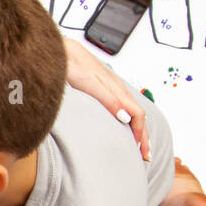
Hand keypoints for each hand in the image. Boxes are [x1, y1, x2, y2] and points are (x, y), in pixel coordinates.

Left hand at [63, 37, 150, 160]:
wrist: (60, 51)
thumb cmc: (72, 65)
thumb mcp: (89, 84)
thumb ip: (108, 99)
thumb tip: (126, 118)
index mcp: (117, 90)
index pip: (138, 115)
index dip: (141, 135)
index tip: (142, 152)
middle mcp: (117, 88)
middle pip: (138, 115)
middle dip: (144, 135)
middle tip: (145, 155)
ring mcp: (111, 87)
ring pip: (132, 110)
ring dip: (137, 128)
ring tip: (138, 143)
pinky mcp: (103, 86)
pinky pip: (123, 106)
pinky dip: (128, 119)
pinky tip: (122, 123)